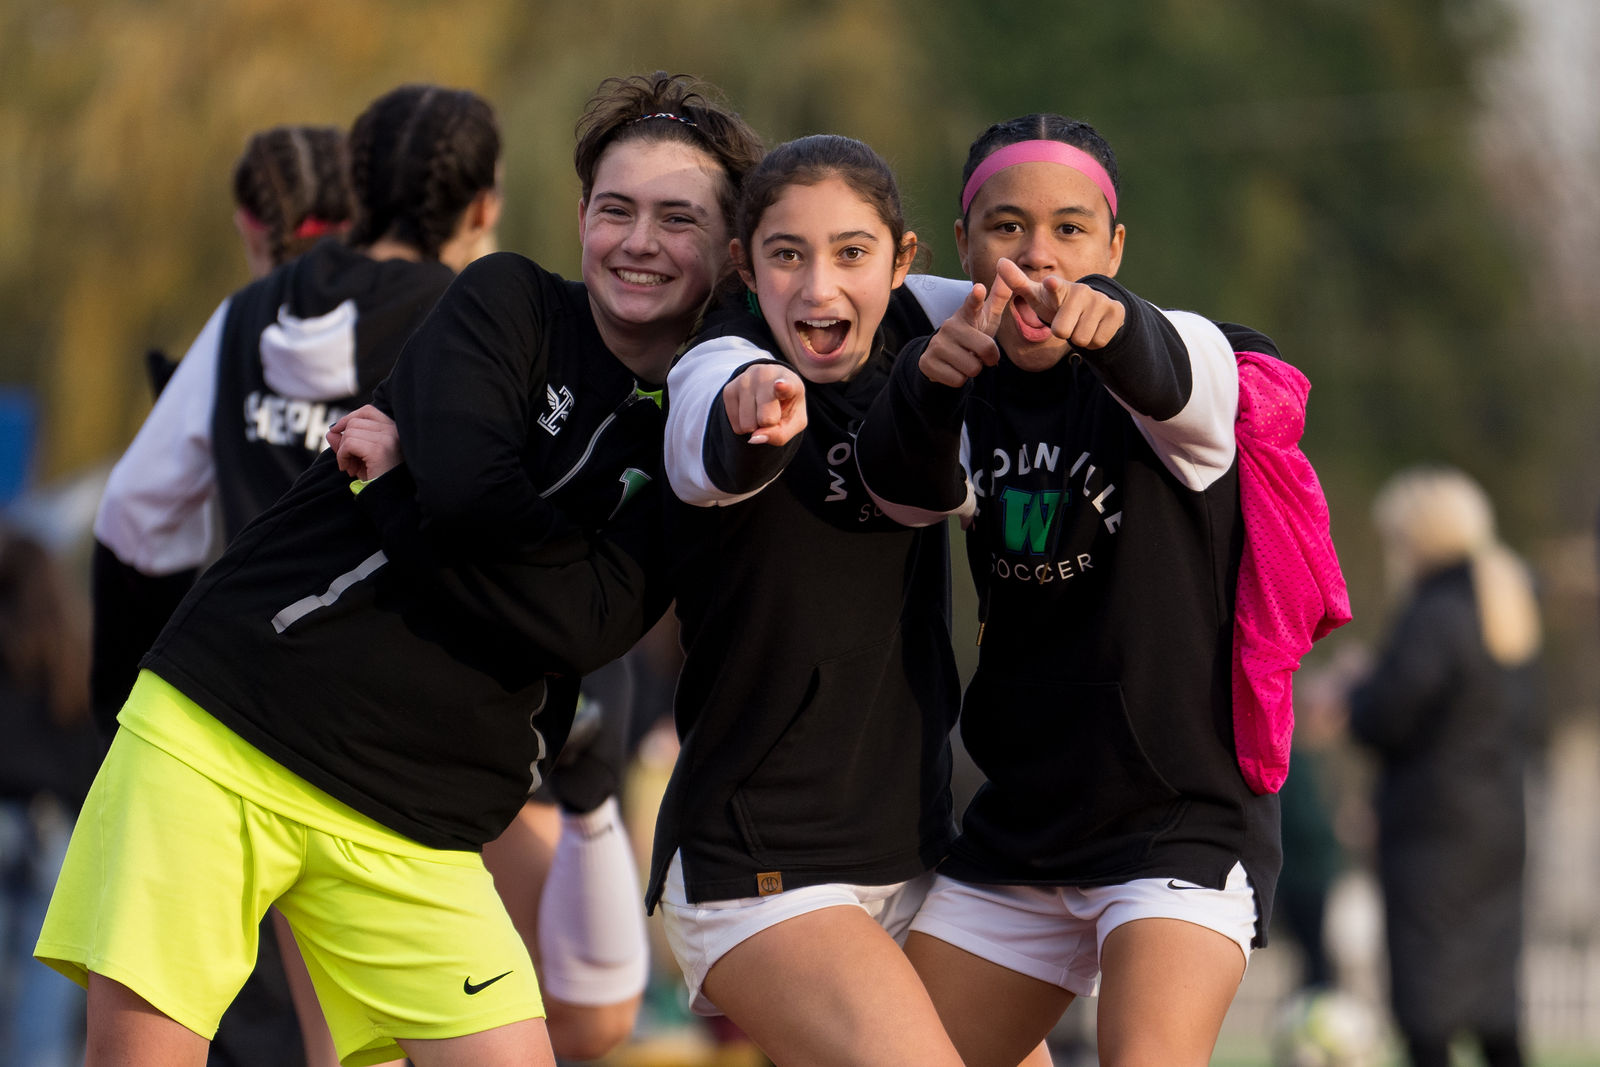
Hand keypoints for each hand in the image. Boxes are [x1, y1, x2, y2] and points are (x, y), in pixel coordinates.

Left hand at [327, 404, 402, 480]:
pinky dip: (343, 456)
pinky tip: (348, 468)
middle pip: (355, 422)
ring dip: (343, 450)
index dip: (349, 418)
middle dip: (344, 440)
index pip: (368, 411)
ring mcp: (387, 439)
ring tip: (350, 467)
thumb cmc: (379, 480)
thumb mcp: (361, 459)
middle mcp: (394, 431)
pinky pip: (349, 444)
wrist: (393, 501)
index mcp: (395, 430)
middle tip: (348, 461)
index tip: (338, 432)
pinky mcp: (379, 449)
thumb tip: (330, 432)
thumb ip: (346, 443)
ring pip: (350, 432)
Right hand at [722, 364, 806, 445]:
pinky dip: (743, 425)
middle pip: (765, 419)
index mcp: (789, 381)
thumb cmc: (787, 406)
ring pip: (747, 425)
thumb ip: (780, 435)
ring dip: (755, 426)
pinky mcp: (728, 389)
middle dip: (769, 424)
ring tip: (761, 409)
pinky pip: (735, 426)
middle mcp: (764, 375)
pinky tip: (750, 410)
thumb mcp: (794, 423)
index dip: (783, 387)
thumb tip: (753, 438)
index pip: (786, 386)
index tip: (780, 385)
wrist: (771, 385)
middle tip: (773, 411)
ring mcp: (744, 380)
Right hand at [918, 274, 1013, 386]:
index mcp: (965, 315)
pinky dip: (960, 380)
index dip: (976, 297)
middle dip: (988, 358)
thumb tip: (1009, 267)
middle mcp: (949, 326)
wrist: (941, 357)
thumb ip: (998, 296)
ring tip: (965, 361)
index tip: (979, 289)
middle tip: (980, 355)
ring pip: (972, 368)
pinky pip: (958, 380)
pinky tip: (953, 370)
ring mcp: (936, 344)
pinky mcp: (927, 362)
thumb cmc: (971, 334)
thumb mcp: (985, 317)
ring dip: (973, 370)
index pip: (972, 304)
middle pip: (985, 349)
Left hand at [995, 259, 1124, 350]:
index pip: (1054, 288)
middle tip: (1066, 321)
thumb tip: (1000, 262)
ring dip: (1078, 337)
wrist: (1091, 309)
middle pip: (1063, 331)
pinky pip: (1098, 341)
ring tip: (1079, 324)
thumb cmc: (1057, 303)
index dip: (1052, 288)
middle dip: (1063, 332)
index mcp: (1059, 288)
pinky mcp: (1116, 312)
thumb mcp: (1037, 295)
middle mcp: (1081, 291)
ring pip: (1082, 338)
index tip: (1050, 283)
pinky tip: (1094, 327)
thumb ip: (1017, 282)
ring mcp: (1101, 300)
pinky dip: (1094, 340)